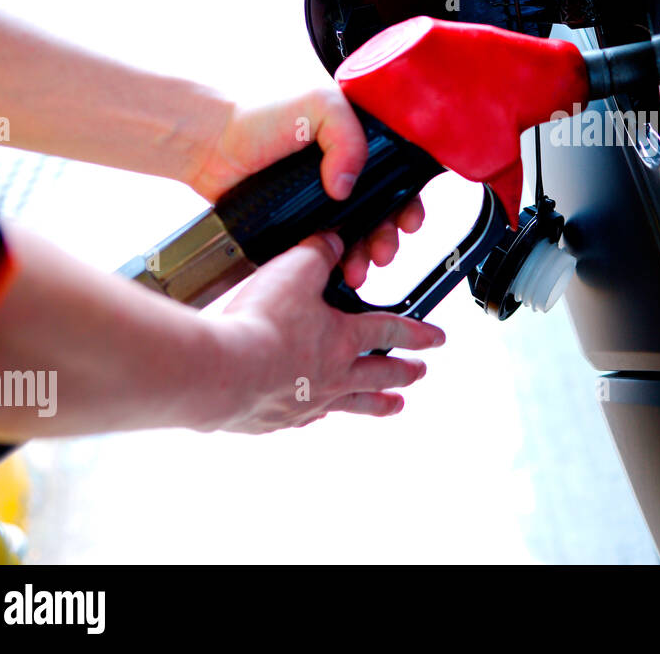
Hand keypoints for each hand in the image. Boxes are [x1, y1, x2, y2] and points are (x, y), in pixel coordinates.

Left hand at [187, 86, 422, 286]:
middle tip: (384, 249)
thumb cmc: (256, 114)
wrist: (209, 143)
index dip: (407, 197)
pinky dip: (337, 261)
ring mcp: (321, 197)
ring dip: (365, 253)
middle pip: (381, 210)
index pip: (396, 173)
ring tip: (361, 267)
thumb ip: (349, 137)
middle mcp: (342, 169)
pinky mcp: (299, 220)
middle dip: (388, 234)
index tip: (408, 218)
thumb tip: (349, 184)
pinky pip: (326, 246)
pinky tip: (339, 267)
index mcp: (355, 140)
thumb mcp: (319, 105)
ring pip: (357, 233)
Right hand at [204, 233, 444, 432]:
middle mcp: (333, 375)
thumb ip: (318, 252)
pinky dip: (318, 415)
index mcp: (343, 339)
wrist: (221, 372)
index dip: (417, 333)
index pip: (390, 332)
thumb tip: (333, 240)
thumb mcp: (295, 271)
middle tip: (420, 373)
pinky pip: (308, 419)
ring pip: (354, 404)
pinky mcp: (276, 420)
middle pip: (380, 375)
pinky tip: (317, 415)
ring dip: (379, 404)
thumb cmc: (259, 325)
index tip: (437, 339)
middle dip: (405, 373)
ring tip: (396, 406)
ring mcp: (307, 402)